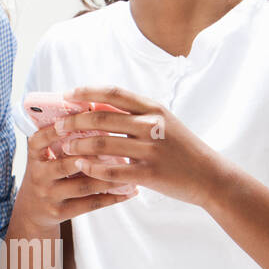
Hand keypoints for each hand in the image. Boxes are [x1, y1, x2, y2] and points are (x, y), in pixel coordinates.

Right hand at [16, 120, 138, 231]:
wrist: (32, 210)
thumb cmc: (49, 171)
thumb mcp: (47, 153)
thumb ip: (63, 135)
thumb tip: (97, 106)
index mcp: (35, 154)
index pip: (41, 139)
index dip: (56, 130)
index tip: (78, 120)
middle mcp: (38, 174)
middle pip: (66, 163)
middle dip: (93, 155)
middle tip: (119, 145)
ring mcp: (49, 195)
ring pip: (83, 185)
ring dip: (109, 177)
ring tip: (130, 169)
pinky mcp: (60, 212)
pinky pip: (90, 204)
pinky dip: (113, 197)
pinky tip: (130, 191)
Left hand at [54, 85, 226, 208]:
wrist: (210, 176)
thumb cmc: (182, 148)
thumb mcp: (163, 122)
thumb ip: (135, 114)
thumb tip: (99, 107)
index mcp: (152, 108)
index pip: (113, 93)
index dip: (86, 92)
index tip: (67, 95)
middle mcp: (151, 125)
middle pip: (101, 117)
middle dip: (74, 121)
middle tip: (59, 126)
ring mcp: (150, 150)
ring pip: (102, 143)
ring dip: (78, 145)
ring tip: (65, 147)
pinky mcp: (149, 174)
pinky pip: (112, 170)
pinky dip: (93, 168)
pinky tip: (82, 166)